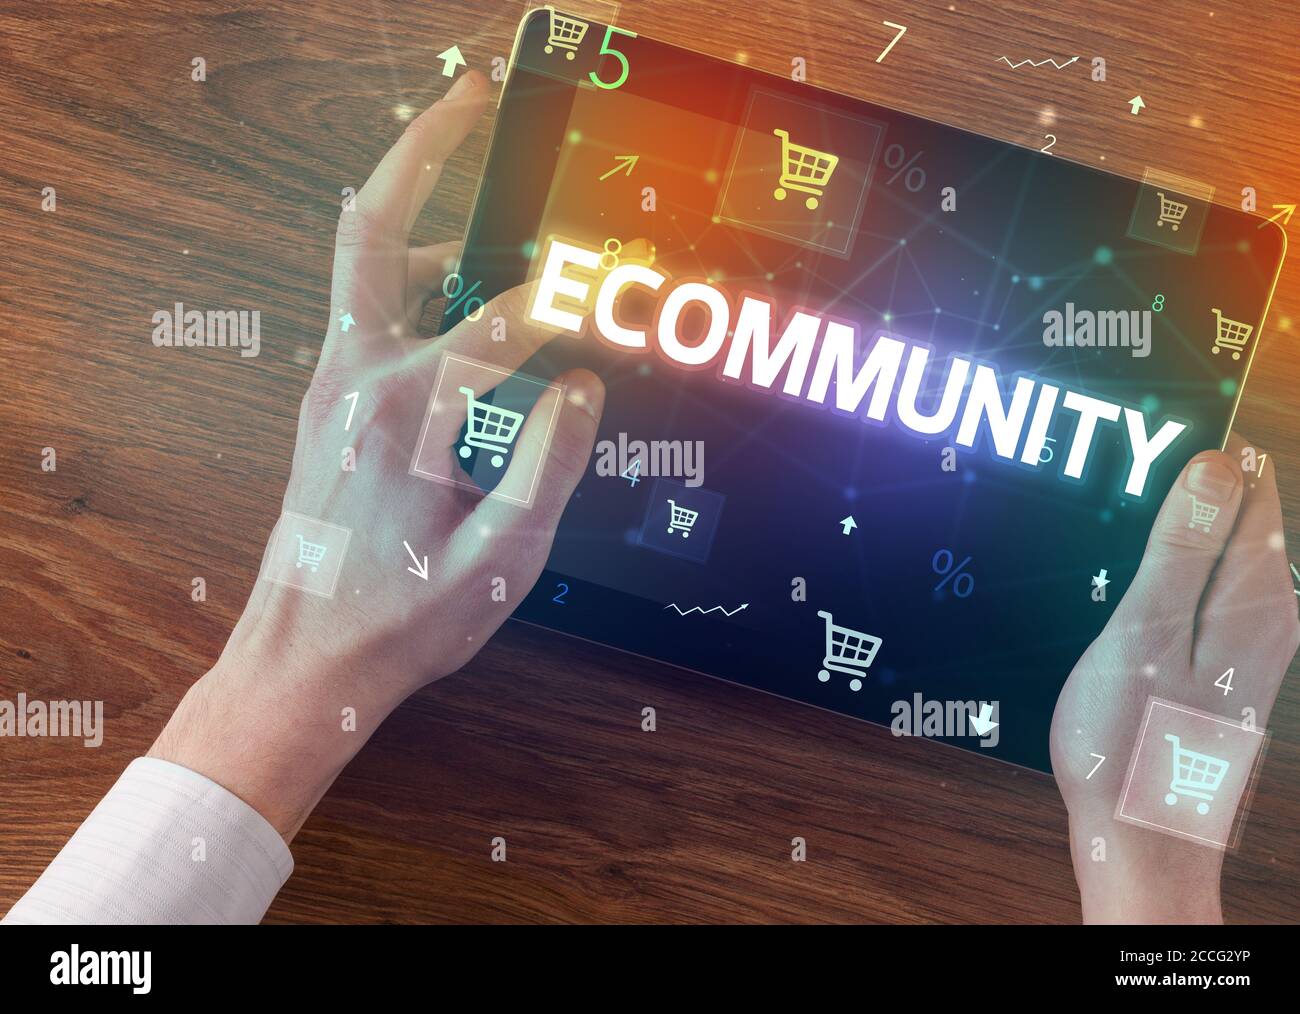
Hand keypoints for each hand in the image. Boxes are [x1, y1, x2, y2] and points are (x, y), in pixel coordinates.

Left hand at [149, 71, 605, 838]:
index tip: (614, 278)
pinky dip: (413, 279)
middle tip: (470, 97)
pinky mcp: (328, 403)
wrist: (304, 663)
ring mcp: (333, 385)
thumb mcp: (502, 560)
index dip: (568, 295)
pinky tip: (460, 300)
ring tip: (497, 230)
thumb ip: (551, 465)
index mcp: (407, 416)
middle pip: (378, 230)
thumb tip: (584, 387)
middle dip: (424, 152)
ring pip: (370, 264)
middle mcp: (357, 380)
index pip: (501, 321)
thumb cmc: (400, 621)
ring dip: (429, 226)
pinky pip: (369, 309)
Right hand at [1051, 432, 1298, 922]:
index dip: (1211, 449)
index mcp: (1258, 598)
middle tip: (1137, 455)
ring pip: (1230, 553)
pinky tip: (1145, 578)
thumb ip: (1182, 547)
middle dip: (1201, 481)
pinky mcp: (1229, 667)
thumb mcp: (1145, 634)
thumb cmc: (1132, 746)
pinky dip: (1181, 567)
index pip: (1253, 486)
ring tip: (1140, 508)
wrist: (1139, 839)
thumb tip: (1216, 464)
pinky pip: (1214, 588)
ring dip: (1188, 524)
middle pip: (1248, 517)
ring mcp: (1254, 645)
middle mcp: (1272, 617)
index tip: (1160, 424)